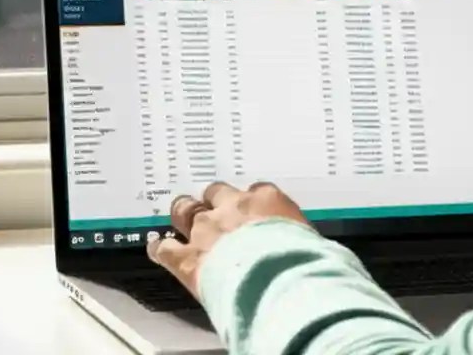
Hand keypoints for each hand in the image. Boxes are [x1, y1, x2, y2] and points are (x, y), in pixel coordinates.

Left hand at [148, 181, 310, 297]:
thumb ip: (302, 237)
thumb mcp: (313, 240)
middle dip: (213, 200)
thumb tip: (315, 248)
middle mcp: (232, 209)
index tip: (253, 208)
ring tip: (180, 214)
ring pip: (184, 211)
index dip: (252, 200)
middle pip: (215, 193)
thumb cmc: (302, 261)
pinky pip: (164, 248)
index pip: (256, 191)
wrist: (277, 281)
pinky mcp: (187, 258)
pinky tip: (157, 247)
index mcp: (266, 200)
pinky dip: (160, 247)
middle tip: (212, 206)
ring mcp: (206, 231)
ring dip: (183, 214)